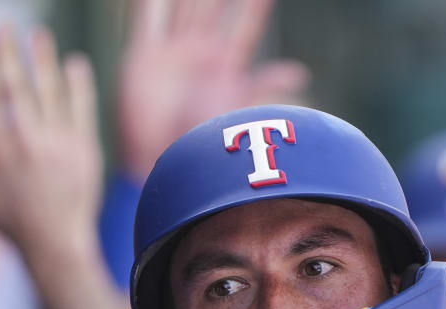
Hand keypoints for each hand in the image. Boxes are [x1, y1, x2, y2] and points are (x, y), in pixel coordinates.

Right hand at [0, 27, 100, 259]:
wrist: (57, 243)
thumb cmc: (9, 221)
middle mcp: (27, 143)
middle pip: (18, 88)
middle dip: (10, 53)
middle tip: (6, 25)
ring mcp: (59, 145)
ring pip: (50, 93)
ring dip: (44, 61)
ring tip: (39, 35)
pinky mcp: (85, 150)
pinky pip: (81, 110)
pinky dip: (79, 86)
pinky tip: (75, 64)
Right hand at [116, 0, 307, 177]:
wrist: (162, 157)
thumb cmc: (202, 138)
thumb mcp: (237, 107)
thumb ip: (262, 84)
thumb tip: (301, 73)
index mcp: (225, 66)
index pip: (246, 29)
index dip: (256, 9)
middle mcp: (200, 55)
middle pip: (214, 10)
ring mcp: (172, 53)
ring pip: (183, 9)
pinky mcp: (144, 56)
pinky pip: (146, 20)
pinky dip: (148, 4)